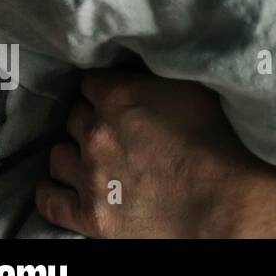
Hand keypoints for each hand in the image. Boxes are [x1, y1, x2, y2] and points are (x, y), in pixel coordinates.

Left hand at [36, 70, 275, 237]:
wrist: (224, 202)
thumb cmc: (221, 143)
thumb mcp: (197, 89)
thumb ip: (161, 75)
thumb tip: (151, 60)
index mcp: (120, 96)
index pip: (92, 82)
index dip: (105, 88)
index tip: (115, 94)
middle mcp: (97, 133)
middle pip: (75, 117)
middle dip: (90, 119)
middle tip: (112, 126)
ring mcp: (90, 177)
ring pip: (60, 156)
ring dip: (74, 153)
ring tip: (90, 156)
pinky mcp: (90, 215)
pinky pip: (50, 202)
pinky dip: (51, 191)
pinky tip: (57, 185)